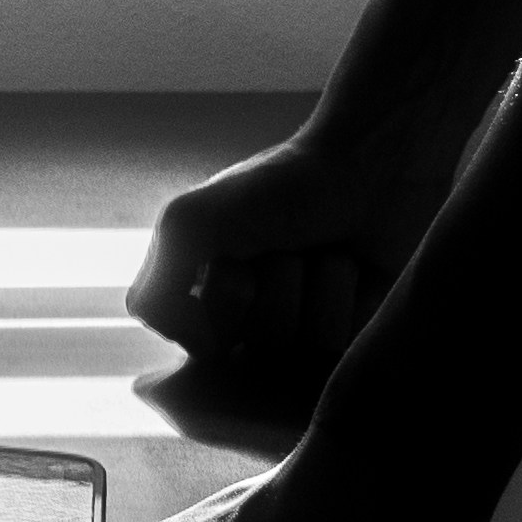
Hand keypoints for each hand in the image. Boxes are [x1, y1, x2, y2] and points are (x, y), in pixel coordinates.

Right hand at [126, 123, 451, 421]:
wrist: (364, 164)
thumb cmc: (276, 185)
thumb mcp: (191, 220)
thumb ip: (156, 292)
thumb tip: (186, 356)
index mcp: (203, 312)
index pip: (199, 347)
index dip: (225, 296)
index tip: (235, 251)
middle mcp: (250, 338)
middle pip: (254, 352)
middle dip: (273, 286)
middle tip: (285, 247)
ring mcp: (301, 347)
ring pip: (298, 351)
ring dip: (313, 288)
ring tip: (323, 254)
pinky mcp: (350, 349)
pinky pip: (340, 352)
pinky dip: (346, 299)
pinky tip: (355, 271)